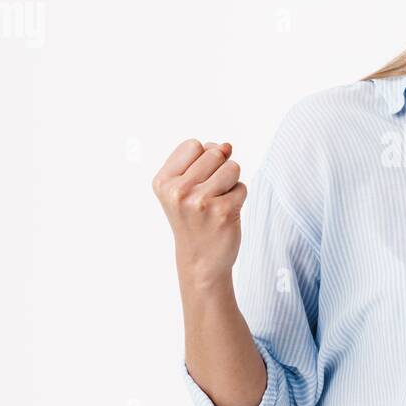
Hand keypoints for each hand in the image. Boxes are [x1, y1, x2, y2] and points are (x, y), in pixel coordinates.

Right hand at [152, 139, 246, 286]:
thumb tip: (226, 146)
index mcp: (163, 182)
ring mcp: (201, 201)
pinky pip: (242, 187)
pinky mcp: (224, 211)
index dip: (203, 159)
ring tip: (218, 202)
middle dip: (220, 169)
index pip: (194, 145)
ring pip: (232, 167)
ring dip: (231, 182)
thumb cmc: (194, 220)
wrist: (200, 261)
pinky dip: (238, 198)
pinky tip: (225, 214)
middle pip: (215, 153)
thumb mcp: (183, 188)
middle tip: (209, 195)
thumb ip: (201, 160)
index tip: (196, 182)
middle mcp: (178, 191)